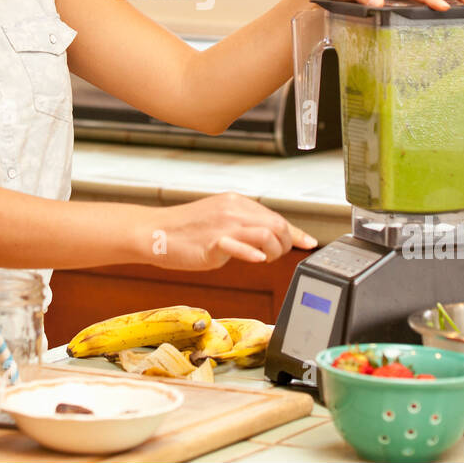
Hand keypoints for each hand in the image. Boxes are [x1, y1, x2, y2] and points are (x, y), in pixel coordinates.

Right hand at [140, 192, 317, 270]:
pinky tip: (258, 258)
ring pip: (265, 234)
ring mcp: (223, 225)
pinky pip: (238, 245)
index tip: (308, 243)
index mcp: (236, 203)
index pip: (276, 217)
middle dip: (286, 244)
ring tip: (262, 259)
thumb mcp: (219, 221)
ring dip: (273, 251)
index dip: (295, 233)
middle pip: (277, 225)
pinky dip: (252, 253)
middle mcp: (233, 210)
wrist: (155, 232)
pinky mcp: (212, 241)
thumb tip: (267, 239)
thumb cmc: (185, 231)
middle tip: (275, 257)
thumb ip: (243, 227)